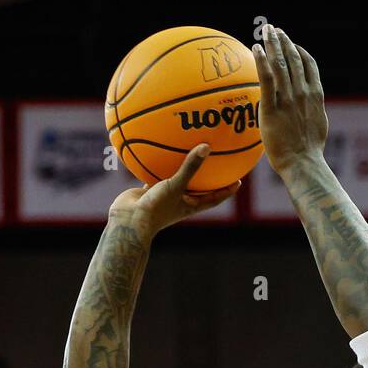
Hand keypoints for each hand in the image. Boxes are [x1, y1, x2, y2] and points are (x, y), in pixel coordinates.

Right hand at [108, 145, 240, 236]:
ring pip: (177, 180)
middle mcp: (179, 202)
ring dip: (183, 168)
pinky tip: (159, 149)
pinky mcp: (149, 191)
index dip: (227, 191)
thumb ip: (190, 167)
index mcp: (190, 206)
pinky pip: (156, 174)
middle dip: (207, 177)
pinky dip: (158, 164)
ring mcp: (164, 197)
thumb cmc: (156, 208)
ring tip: (190, 150)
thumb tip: (207, 146)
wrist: (129, 221)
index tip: (238, 181)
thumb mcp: (175, 185)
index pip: (214, 198)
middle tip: (218, 162)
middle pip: (198, 188)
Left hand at [252, 25, 327, 175]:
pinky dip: (262, 61)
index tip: (291, 42)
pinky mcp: (272, 108)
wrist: (303, 163)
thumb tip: (306, 110)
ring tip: (265, 31)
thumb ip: (311, 111)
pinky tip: (256, 49)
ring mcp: (288, 99)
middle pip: (293, 58)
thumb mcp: (317, 126)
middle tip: (274, 29)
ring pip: (280, 63)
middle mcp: (302, 92)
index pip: (308, 64)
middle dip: (284, 40)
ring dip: (273, 44)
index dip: (299, 50)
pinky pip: (266, 79)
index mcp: (315, 95)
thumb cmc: (308, 152)